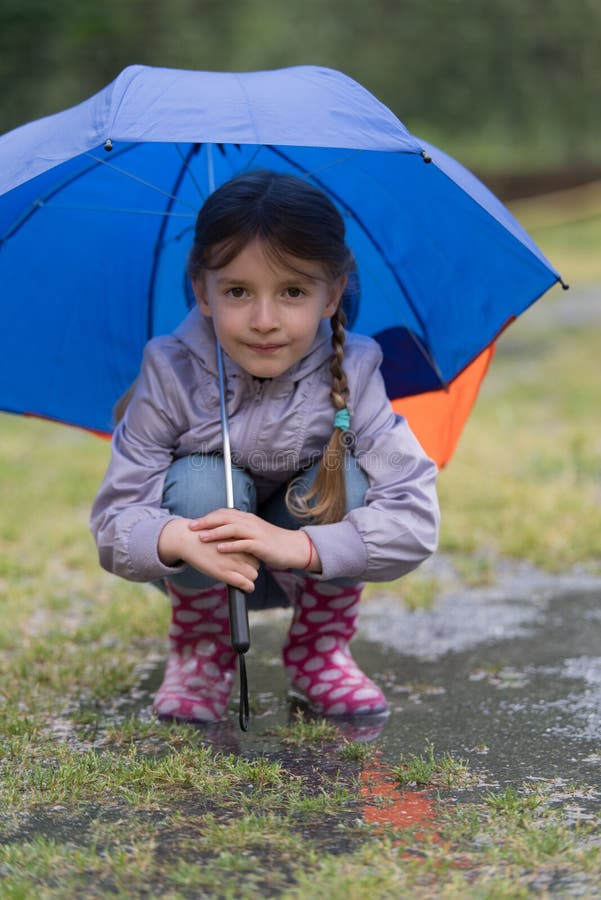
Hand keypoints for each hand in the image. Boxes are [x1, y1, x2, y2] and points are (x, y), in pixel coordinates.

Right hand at [158, 517, 259, 591]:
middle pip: (256, 565)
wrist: (189, 539)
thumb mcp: (223, 534)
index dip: (250, 559)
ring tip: (237, 577)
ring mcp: (233, 562)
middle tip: (239, 570)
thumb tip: (242, 552)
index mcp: (241, 540)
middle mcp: (240, 551)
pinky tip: (244, 588)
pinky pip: (246, 584)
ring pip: (253, 575)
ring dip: (248, 578)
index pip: (256, 554)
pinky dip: (247, 587)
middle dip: (250, 568)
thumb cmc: (204, 538)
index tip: (244, 562)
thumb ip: (234, 542)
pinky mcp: (225, 573)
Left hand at [188, 509, 321, 572]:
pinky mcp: (261, 545)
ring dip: (215, 532)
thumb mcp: (254, 534)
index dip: (208, 517)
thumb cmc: (272, 543)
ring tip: (201, 537)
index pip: (224, 513)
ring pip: (232, 528)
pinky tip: (219, 549)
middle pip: (224, 518)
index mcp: (247, 519)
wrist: (293, 548)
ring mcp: (256, 533)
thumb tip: (224, 535)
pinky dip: (230, 545)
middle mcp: (250, 522)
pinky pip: (243, 543)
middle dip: (206, 522)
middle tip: (191, 527)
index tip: (194, 522)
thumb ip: (239, 533)